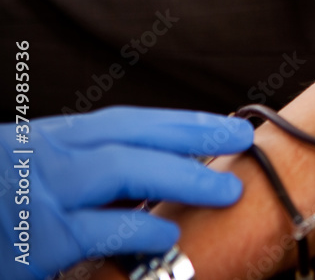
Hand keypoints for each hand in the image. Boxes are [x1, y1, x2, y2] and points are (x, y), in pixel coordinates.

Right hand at [0, 107, 252, 279]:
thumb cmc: (2, 201)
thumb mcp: (40, 173)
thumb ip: (90, 172)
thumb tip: (159, 179)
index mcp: (54, 140)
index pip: (128, 122)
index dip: (181, 122)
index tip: (226, 124)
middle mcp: (49, 157)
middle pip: (132, 137)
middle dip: (193, 136)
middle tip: (242, 140)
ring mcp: (41, 195)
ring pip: (121, 172)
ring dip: (180, 177)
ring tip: (226, 189)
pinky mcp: (35, 240)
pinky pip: (98, 229)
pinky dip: (138, 229)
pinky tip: (169, 234)